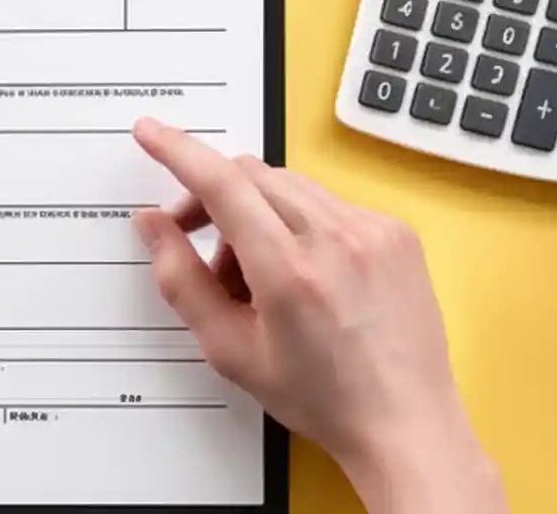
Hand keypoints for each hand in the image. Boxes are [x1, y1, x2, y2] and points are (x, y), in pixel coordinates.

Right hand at [130, 118, 507, 513]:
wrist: (406, 424)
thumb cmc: (320, 397)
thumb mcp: (230, 350)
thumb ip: (182, 281)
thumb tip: (152, 225)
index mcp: (290, 271)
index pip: (222, 184)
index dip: (178, 151)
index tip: (150, 132)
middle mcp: (336, 238)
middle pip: (251, 176)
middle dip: (210, 197)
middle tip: (195, 241)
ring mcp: (373, 231)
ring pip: (287, 185)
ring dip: (253, 211)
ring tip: (256, 274)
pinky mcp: (397, 232)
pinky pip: (327, 202)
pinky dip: (297, 222)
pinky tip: (301, 273)